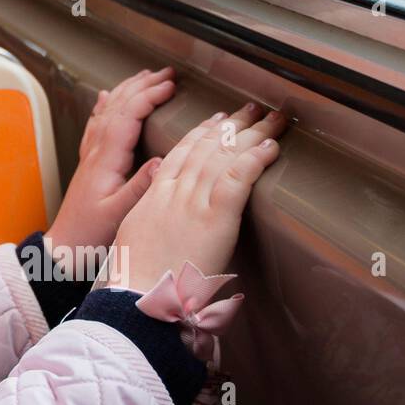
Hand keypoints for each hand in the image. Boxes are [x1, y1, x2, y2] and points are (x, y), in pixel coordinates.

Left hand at [45, 68, 175, 252]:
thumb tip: (163, 160)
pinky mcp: (89, 164)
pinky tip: (106, 97)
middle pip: (118, 107)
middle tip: (167, 73)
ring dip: (126, 90)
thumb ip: (141, 186)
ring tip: (145, 76)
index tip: (171, 86)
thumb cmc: (92, 235)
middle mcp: (96, 152)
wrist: (65, 247)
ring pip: (107, 111)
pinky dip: (104, 106)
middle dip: (142, 86)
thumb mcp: (120, 214)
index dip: (149, 97)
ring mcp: (90, 156)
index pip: (128, 116)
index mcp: (106, 160)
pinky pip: (96, 124)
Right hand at [105, 102, 286, 291]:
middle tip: (250, 108)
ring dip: (250, 134)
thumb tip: (157, 200)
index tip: (216, 119)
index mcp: (154, 197)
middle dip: (230, 125)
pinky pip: (237, 181)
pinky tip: (271, 147)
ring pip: (224, 158)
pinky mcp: (214, 220)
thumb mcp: (134, 235)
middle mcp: (173, 193)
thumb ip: (149, 212)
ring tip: (269, 118)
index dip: (201, 133)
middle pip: (205, 149)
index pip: (180, 154)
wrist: (137, 296)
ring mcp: (193, 204)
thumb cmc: (135, 277)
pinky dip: (255, 160)